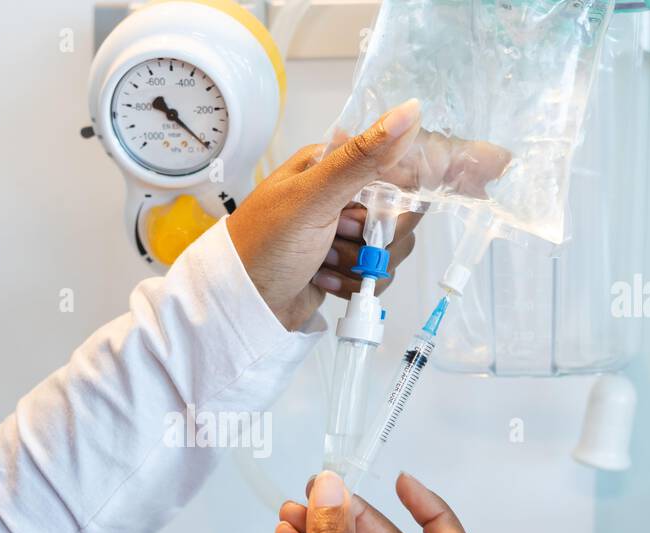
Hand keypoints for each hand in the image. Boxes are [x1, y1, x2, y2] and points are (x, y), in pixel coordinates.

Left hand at [226, 100, 424, 331]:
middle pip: (399, 214)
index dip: (401, 192)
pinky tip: (321, 279)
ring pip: (390, 248)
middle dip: (372, 236)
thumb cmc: (263, 245)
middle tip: (337, 235)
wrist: (241, 304)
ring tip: (320, 260)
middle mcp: (341, 196)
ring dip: (358, 263)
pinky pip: (375, 274)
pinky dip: (351, 283)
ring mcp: (343, 234)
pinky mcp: (344, 265)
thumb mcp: (313, 197)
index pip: (396, 166)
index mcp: (333, 166)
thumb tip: (408, 112)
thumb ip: (361, 158)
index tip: (384, 210)